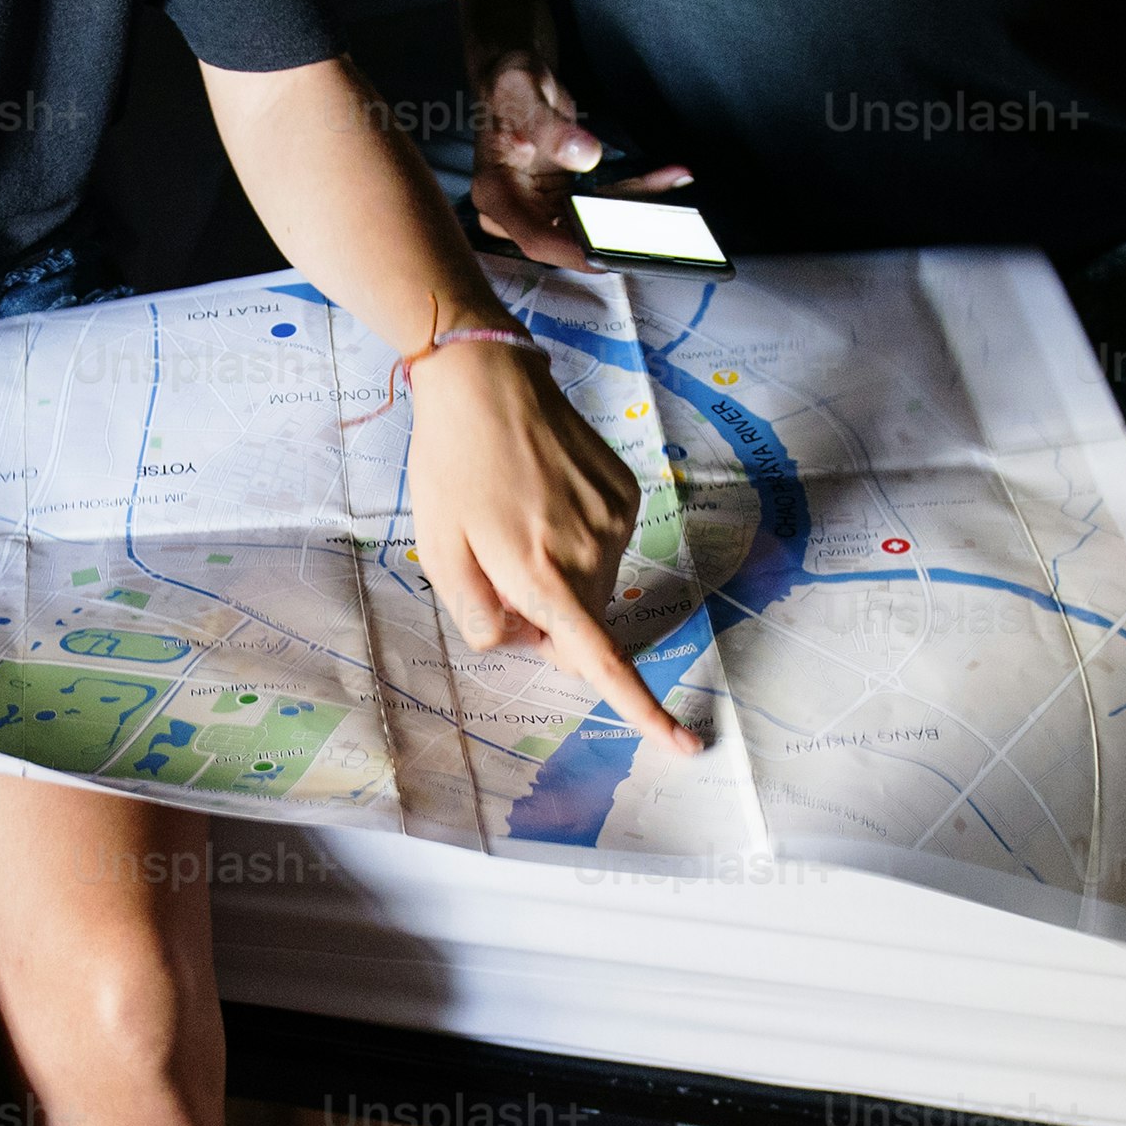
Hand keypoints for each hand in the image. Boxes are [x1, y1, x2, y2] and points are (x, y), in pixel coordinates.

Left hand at [404, 340, 702, 754]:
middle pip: (582, 623)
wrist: (486, 381)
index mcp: (543, 577)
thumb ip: (479, 616)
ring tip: (515, 516)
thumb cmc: (451, 467)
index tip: (685, 744)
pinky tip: (543, 495)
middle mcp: (591, 553)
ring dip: (560, 573)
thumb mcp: (440, 552)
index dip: (644, 709)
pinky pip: (605, 543)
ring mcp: (615, 520)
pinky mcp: (626, 493)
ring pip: (594, 583)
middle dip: (546, 617)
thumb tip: (524, 641)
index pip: (603, 661)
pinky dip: (576, 538)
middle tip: (496, 567)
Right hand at [464, 48, 688, 271]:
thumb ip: (550, 127)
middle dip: (617, 232)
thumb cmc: (510, 85)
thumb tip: (584, 156)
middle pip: (569, 239)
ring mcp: (541, 207)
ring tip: (670, 182)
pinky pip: (600, 206)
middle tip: (659, 218)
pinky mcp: (563, 200)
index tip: (612, 252)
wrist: (514, 81)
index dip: (575, 251)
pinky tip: (664, 178)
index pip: (535, 238)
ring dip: (634, 209)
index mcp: (496, 191)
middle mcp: (516, 208)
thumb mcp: (523, 92)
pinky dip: (632, 194)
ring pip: (592, 225)